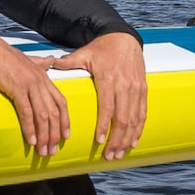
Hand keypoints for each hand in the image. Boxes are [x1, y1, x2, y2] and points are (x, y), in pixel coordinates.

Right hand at [0, 29, 71, 156]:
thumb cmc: (2, 55)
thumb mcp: (26, 58)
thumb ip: (40, 62)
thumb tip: (51, 60)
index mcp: (44, 76)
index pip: (61, 102)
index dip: (65, 121)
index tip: (65, 136)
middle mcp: (40, 81)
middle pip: (54, 112)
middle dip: (55, 134)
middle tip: (52, 150)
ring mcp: (30, 84)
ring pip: (43, 115)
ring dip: (44, 136)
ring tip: (42, 150)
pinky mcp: (17, 88)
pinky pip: (27, 112)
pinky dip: (30, 128)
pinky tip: (30, 140)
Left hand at [58, 31, 145, 160]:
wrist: (124, 38)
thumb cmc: (102, 47)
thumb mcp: (84, 53)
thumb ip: (68, 62)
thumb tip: (50, 64)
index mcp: (108, 78)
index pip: (108, 107)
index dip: (104, 125)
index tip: (99, 141)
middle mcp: (125, 85)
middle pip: (122, 118)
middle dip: (116, 140)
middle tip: (108, 156)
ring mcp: (136, 88)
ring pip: (134, 119)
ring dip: (127, 139)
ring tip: (119, 154)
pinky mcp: (143, 90)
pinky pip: (142, 113)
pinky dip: (138, 130)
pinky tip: (133, 143)